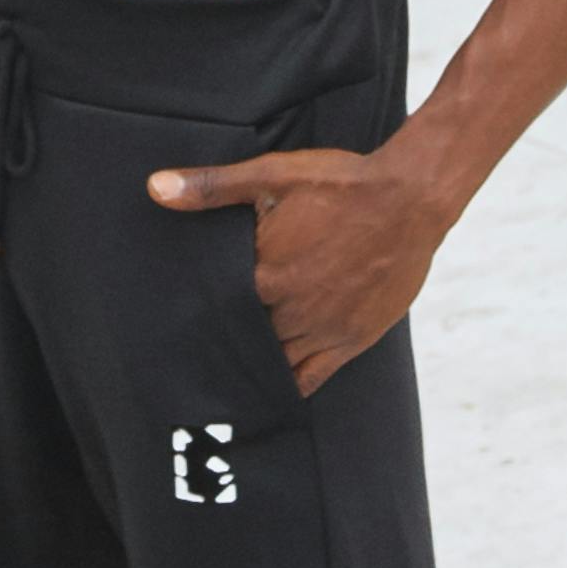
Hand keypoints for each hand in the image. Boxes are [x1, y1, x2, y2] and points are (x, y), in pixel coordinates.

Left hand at [148, 142, 449, 394]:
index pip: (217, 311)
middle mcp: (293, 309)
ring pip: (275, 363)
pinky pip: (312, 377)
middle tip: (192, 358)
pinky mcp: (352, 339)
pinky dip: (289, 385)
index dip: (197, 319)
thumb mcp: (273, 175)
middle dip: (223, 344)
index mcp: (267, 274)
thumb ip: (212, 188)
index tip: (172, 329)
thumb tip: (155, 188)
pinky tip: (271, 392)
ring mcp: (324, 328)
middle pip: (245, 340)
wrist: (410, 198)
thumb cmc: (342, 183)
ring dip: (252, 366)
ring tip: (224, 379)